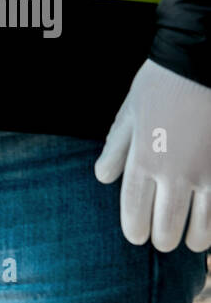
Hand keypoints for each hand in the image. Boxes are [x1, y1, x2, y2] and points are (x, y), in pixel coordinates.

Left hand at [95, 59, 210, 251]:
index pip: (135, 212)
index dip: (136, 229)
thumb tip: (103, 178)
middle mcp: (175, 174)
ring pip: (204, 226)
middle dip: (164, 238)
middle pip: (167, 226)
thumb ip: (116, 149)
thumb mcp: (129, 114)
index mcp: (144, 162)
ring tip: (191, 241)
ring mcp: (209, 173)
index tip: (137, 238)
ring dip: (196, 238)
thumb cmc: (162, 84)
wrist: (202, 61)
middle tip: (163, 240)